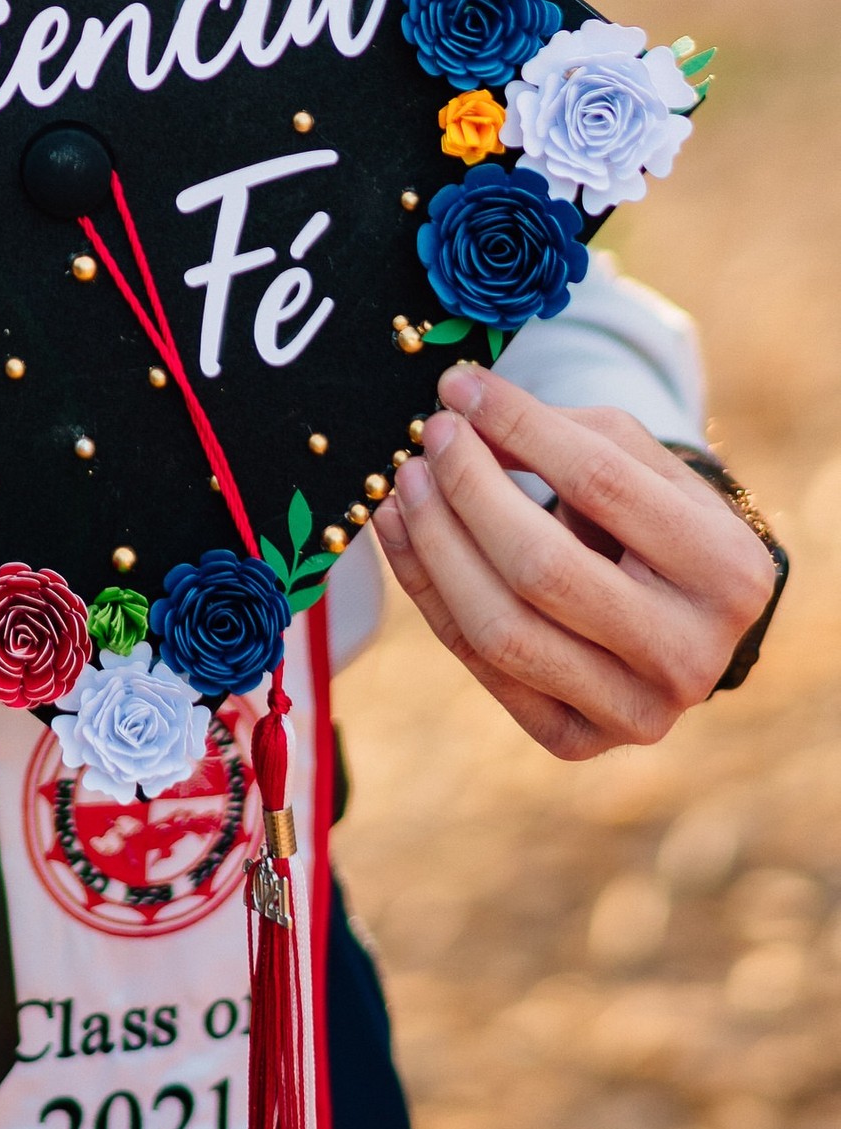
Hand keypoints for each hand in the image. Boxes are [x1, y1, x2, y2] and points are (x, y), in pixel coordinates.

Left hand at [371, 363, 776, 759]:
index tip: (459, 387)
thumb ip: (558, 431)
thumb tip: (464, 415)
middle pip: (541, 569)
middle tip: (430, 436)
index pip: (601, 485)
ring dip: (434, 544)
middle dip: (468, 491)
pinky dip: (427, 590)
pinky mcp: (575, 742)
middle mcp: (690, 656)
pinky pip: (478, 664)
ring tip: (405, 482)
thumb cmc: (653, 518)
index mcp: (727, 571)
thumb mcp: (634, 460)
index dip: (520, 428)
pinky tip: (402, 532)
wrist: (681, 617)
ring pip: (500, 630)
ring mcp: (634, 712)